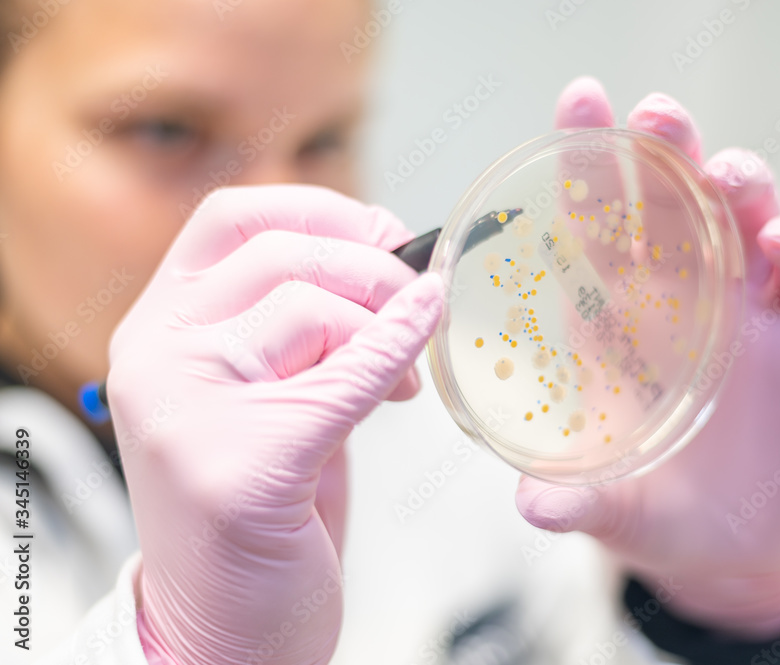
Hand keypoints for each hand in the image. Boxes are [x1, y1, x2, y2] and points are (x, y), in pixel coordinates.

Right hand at [107, 185, 443, 664]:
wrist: (223, 633)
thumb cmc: (256, 512)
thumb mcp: (266, 397)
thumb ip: (308, 330)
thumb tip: (399, 264)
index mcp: (162, 328)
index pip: (234, 218)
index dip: (323, 210)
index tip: (385, 233)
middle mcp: (158, 355)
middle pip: (284, 254)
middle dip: (374, 270)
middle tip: (416, 305)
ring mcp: (186, 406)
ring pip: (312, 306)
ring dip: (385, 326)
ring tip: (402, 382)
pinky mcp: (237, 462)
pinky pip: (344, 376)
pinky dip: (397, 352)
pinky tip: (419, 356)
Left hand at [515, 77, 779, 638]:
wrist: (729, 543)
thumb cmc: (652, 505)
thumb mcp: (611, 508)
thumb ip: (578, 502)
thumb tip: (533, 507)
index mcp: (614, 318)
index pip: (597, 223)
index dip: (586, 163)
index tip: (576, 105)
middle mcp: (677, 297)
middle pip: (671, 200)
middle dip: (664, 148)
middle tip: (653, 114)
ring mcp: (743, 310)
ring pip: (744, 218)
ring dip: (737, 182)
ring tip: (723, 172)